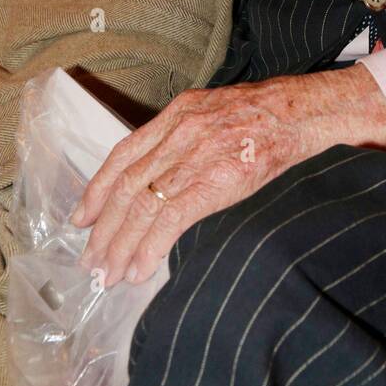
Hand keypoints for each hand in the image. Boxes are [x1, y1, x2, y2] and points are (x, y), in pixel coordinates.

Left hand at [71, 66, 385, 287]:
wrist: (304, 113)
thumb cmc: (267, 116)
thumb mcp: (216, 111)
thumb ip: (185, 135)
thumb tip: (161, 174)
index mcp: (178, 113)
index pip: (123, 154)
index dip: (97, 189)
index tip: (82, 218)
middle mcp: (180, 131)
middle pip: (127, 185)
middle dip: (104, 228)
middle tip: (91, 261)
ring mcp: (196, 155)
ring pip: (142, 205)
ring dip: (121, 245)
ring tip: (110, 273)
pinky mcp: (215, 180)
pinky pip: (169, 219)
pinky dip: (149, 248)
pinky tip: (140, 270)